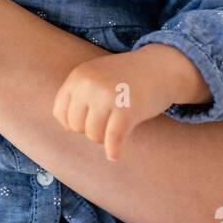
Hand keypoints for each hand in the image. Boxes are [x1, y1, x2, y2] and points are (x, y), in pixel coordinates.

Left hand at [52, 48, 179, 160]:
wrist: (162, 67)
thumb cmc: (127, 78)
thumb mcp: (97, 76)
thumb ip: (78, 96)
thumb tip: (65, 128)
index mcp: (78, 76)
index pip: (60, 113)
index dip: (73, 124)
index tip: (89, 122)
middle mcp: (89, 84)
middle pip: (77, 127)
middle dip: (92, 130)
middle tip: (109, 122)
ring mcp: (108, 96)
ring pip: (93, 135)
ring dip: (104, 138)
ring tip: (116, 127)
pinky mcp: (127, 109)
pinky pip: (113, 139)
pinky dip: (113, 151)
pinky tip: (115, 155)